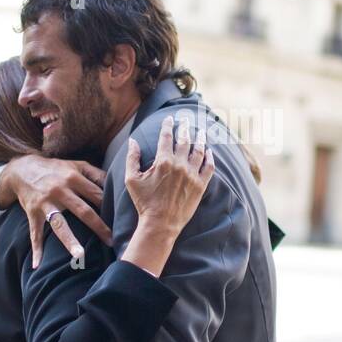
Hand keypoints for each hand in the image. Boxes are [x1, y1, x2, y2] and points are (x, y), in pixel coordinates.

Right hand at [0, 156, 109, 267]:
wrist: (22, 169)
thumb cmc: (56, 169)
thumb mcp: (76, 165)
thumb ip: (96, 173)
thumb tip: (116, 184)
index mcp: (73, 177)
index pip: (96, 194)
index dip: (110, 206)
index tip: (122, 220)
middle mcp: (60, 190)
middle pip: (83, 211)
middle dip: (98, 226)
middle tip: (111, 241)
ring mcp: (46, 203)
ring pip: (59, 224)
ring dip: (69, 241)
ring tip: (80, 255)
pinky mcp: (33, 213)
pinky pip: (35, 233)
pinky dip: (36, 249)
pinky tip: (37, 264)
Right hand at [124, 115, 213, 234]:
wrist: (160, 224)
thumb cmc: (144, 203)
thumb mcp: (132, 179)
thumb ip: (132, 158)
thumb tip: (133, 141)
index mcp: (163, 161)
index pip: (166, 137)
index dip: (168, 125)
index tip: (169, 118)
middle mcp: (179, 165)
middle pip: (184, 140)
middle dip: (184, 127)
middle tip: (186, 119)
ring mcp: (191, 175)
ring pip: (199, 151)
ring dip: (200, 139)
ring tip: (201, 132)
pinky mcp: (200, 186)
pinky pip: (209, 167)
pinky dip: (210, 158)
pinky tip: (209, 152)